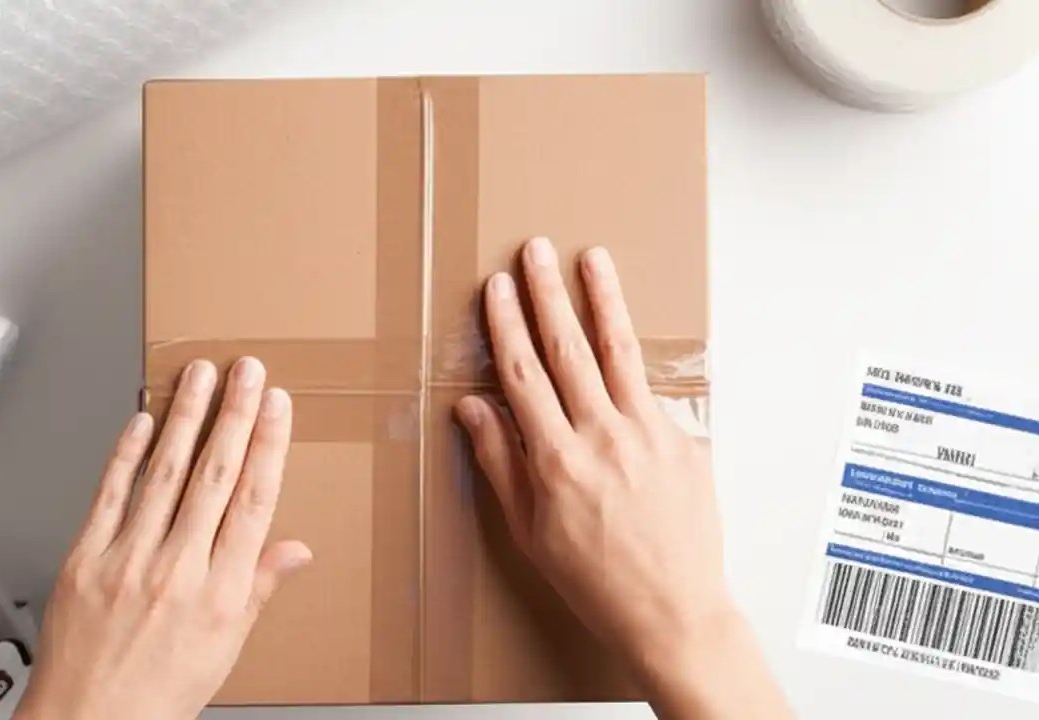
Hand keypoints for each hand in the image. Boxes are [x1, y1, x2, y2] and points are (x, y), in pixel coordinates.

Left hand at [14, 358, 310, 719]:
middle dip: (234, 415)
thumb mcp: (227, 649)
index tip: (276, 407)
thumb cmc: (159, 694)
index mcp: (221, 592)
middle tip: (246, 371)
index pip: (253, 501)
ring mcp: (128, 560)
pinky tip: (143, 420)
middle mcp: (178, 570)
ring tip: (200, 376)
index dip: (267, 446)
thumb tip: (297, 550)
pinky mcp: (86, 559)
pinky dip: (127, 455)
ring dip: (185, 418)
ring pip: (165, 474)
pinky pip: (110, 495)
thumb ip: (259, 588)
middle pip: (213, 476)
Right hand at [456, 237, 790, 718]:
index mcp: (556, 462)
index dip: (506, 327)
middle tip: (533, 251)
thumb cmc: (594, 579)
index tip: (496, 289)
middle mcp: (602, 438)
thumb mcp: (529, 530)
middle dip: (546, 294)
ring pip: (618, 352)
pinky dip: (632, 355)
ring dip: (601, 299)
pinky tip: (621, 328)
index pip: (523, 376)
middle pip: (567, 349)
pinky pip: (648, 388)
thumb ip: (501, 462)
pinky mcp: (682, 440)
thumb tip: (472, 408)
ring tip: (590, 258)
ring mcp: (648, 435)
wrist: (672, 610)